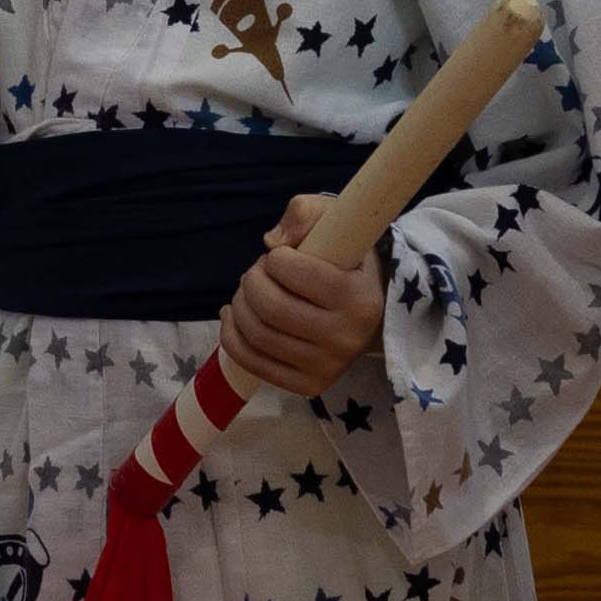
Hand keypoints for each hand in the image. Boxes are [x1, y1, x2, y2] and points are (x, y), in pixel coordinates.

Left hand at [220, 193, 377, 399]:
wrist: (370, 313)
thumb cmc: (347, 263)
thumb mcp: (336, 224)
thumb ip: (304, 214)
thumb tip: (272, 241)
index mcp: (359, 298)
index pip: (294, 272)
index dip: (275, 258)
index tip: (279, 255)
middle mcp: (346, 338)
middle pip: (270, 308)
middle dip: (251, 281)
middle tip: (258, 272)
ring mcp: (328, 368)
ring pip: (257, 335)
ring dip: (239, 305)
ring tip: (248, 291)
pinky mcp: (308, 386)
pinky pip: (252, 363)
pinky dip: (230, 336)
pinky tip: (232, 315)